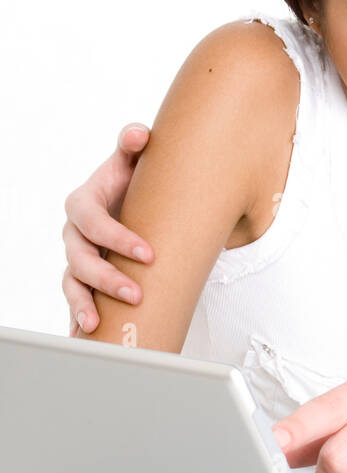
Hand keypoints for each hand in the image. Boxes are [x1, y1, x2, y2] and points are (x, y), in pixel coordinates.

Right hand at [63, 123, 155, 335]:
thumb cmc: (132, 184)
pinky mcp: (83, 280)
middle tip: (135, 294)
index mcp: (84, 204)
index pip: (93, 221)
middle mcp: (75, 234)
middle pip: (80, 258)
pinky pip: (75, 301)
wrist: (133, 203)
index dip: (117, 237)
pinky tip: (83, 338)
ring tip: (96, 323)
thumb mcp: (132, 162)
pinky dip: (76, 320)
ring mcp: (76, 258)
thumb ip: (134, 144)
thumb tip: (140, 134)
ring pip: (72, 282)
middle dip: (106, 278)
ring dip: (83, 304)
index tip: (147, 253)